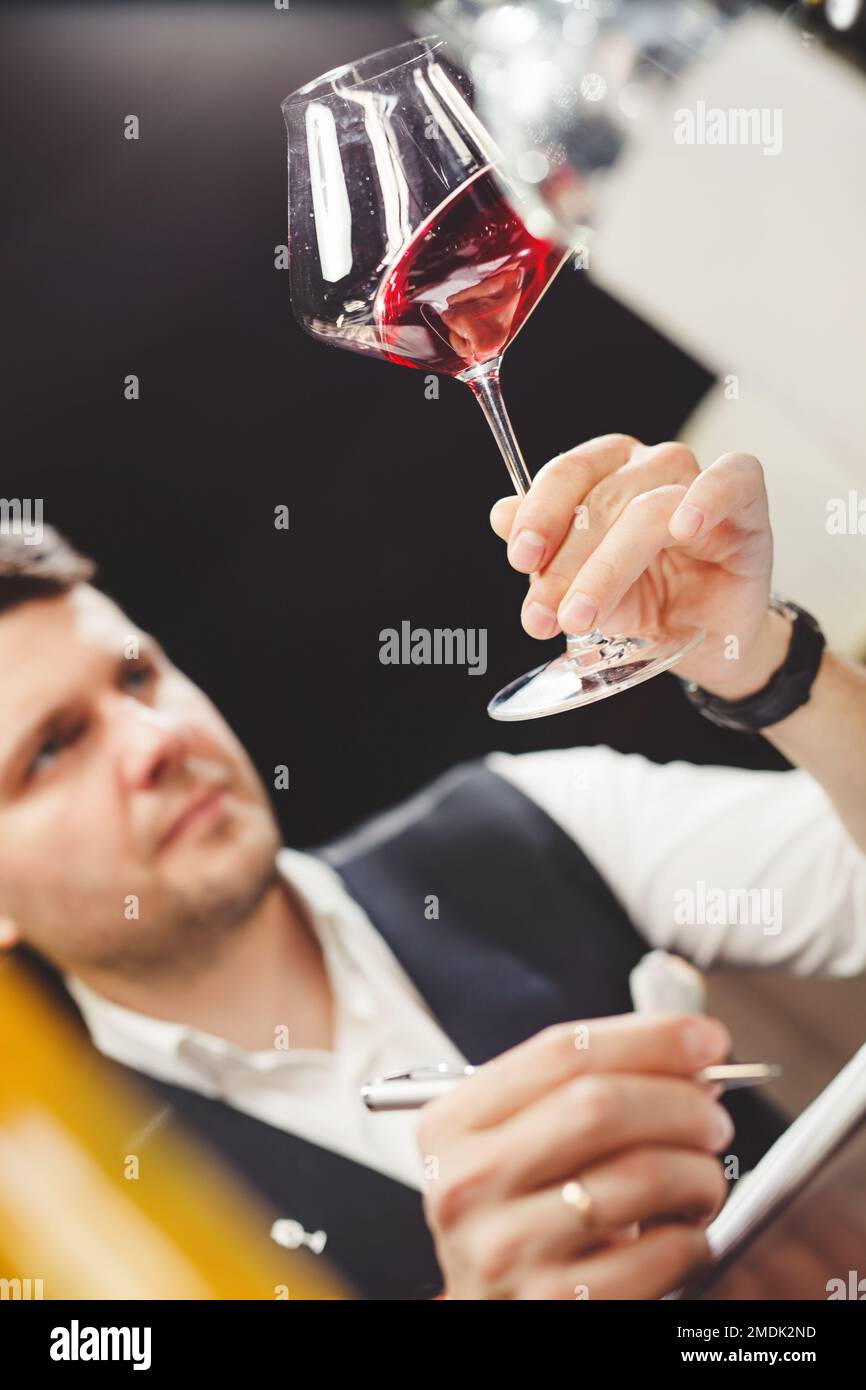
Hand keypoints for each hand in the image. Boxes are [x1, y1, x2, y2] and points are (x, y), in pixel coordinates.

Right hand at [418, 1012, 733, 1299]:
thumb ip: (587, 1092)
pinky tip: (681, 1238)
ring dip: (700, 1172)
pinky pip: (663, 1253)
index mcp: (453, 1125)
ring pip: (642, 1175)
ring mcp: (508, 1250)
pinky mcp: (558, 1306)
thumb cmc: (522, 1219)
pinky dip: (695, 1239)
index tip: (706, 1038)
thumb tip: (694, 1058)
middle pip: (600, 1104)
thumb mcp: (523, 1146)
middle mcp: (468, 1184)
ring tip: (702, 1183)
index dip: (648, 1037)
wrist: (496, 1318)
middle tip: (712, 1120)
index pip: (561, 1052)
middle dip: (682, 1102)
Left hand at [490, 435, 788, 696]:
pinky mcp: (747, 508)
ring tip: (582, 615)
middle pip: (601, 500)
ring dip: (608, 566)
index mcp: (606, 474)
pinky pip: (733, 480)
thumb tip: (502, 514)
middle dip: (565, 564)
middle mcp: (650, 468)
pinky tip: (684, 529)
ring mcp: (698, 484)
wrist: (705, 645)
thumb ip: (545, 556)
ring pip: (647, 508)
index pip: (568, 475)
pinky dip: (707, 497)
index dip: (540, 513)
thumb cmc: (647, 605)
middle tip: (542, 617)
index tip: (520, 560)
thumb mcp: (582, 591)